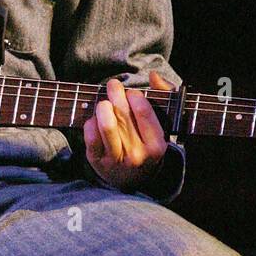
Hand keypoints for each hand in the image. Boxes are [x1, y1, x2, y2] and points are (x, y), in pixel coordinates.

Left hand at [83, 70, 173, 191]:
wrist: (134, 179)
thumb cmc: (148, 142)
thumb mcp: (163, 123)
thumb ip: (165, 95)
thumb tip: (153, 76)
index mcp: (157, 144)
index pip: (143, 111)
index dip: (134, 96)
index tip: (131, 93)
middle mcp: (137, 154)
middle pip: (123, 115)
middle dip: (115, 94)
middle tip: (113, 85)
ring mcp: (117, 159)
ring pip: (106, 126)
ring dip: (102, 107)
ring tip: (104, 102)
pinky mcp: (98, 161)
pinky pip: (91, 136)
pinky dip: (91, 122)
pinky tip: (95, 119)